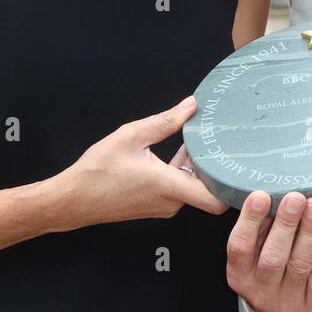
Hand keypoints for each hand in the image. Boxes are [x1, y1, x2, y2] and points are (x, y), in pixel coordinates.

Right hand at [49, 97, 228, 229]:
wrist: (72, 199)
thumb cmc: (97, 171)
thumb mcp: (131, 136)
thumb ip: (165, 121)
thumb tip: (191, 106)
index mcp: (170, 187)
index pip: (216, 199)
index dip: (230, 185)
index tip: (239, 164)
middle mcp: (171, 202)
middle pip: (208, 188)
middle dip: (215, 165)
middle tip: (223, 140)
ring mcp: (163, 206)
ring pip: (193, 187)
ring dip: (196, 166)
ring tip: (203, 140)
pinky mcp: (155, 204)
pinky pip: (179, 188)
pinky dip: (183, 171)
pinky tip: (181, 150)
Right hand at [226, 191, 311, 311]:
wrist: (291, 311)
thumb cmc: (273, 266)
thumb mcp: (258, 251)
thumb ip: (261, 228)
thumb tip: (270, 192)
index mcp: (240, 273)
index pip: (240, 246)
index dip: (250, 221)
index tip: (261, 195)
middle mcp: (260, 291)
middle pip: (272, 257)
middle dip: (285, 224)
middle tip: (296, 198)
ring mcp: (286, 303)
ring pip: (298, 266)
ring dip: (308, 233)